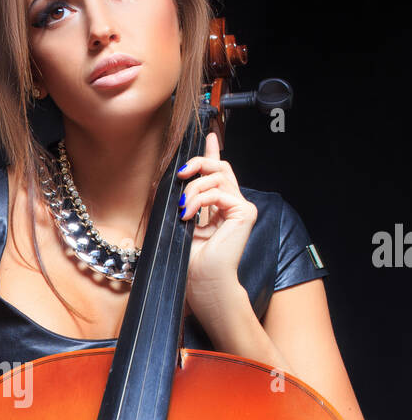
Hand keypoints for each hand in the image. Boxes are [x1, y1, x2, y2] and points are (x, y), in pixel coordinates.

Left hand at [177, 129, 257, 320]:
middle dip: (198, 162)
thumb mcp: (181, 223)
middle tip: (181, 174)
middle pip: (220, 166)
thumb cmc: (192, 262)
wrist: (204, 284)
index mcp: (218, 207)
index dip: (213, 152)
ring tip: (183, 210)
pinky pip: (219, 191)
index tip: (209, 136)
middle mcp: (233, 205)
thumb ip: (184, 200)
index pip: (218, 173)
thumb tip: (175, 181)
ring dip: (193, 190)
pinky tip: (189, 215)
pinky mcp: (245, 212)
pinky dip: (200, 199)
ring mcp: (241, 208)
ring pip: (217, 176)